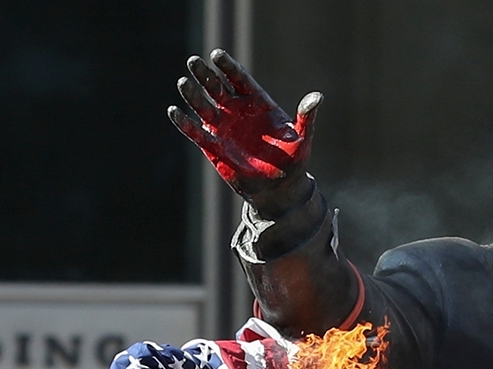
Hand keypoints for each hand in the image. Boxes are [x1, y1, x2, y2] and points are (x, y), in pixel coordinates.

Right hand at [169, 49, 319, 215]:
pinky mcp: (213, 146)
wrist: (279, 187)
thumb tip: (317, 97)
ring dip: (193, 95)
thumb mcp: (302, 138)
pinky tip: (174, 111)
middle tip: (194, 62)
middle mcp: (237, 110)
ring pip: (203, 105)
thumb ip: (306, 117)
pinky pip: (195, 132)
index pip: (239, 79)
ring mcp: (223, 126)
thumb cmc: (292, 160)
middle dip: (205, 75)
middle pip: (217, 87)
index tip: (216, 56)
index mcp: (257, 102)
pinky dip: (184, 123)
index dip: (228, 67)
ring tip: (183, 83)